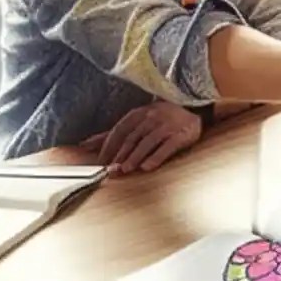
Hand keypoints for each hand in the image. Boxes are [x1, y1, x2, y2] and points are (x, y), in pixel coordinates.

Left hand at [82, 101, 202, 174]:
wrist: (193, 111)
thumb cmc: (161, 120)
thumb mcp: (137, 121)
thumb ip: (114, 133)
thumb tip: (86, 144)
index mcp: (138, 114)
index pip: (120, 130)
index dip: (109, 146)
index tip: (101, 162)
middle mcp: (151, 117)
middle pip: (132, 137)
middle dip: (120, 155)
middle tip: (111, 169)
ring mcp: (167, 125)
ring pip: (147, 142)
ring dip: (135, 156)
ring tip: (126, 169)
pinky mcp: (182, 134)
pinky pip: (167, 146)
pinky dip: (157, 157)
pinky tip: (148, 167)